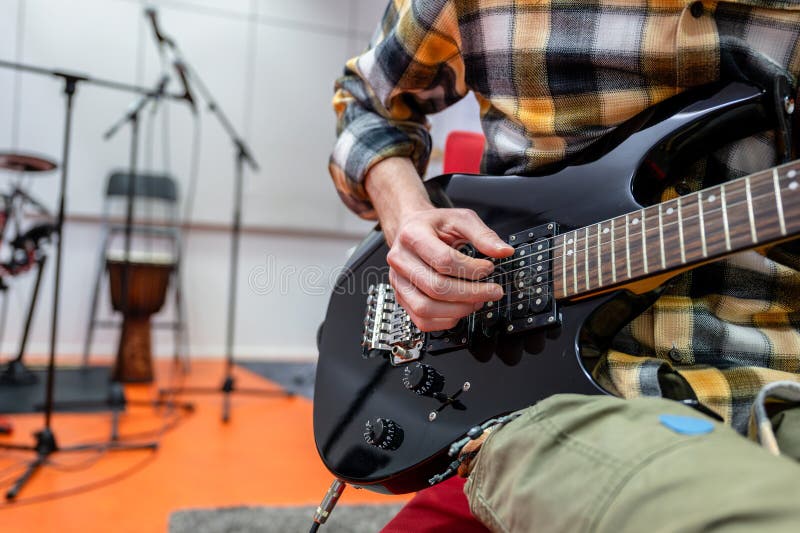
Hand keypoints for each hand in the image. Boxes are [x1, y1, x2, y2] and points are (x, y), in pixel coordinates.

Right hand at [365, 158, 513, 331]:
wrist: (410, 229)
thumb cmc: (435, 225)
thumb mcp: (461, 219)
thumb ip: (483, 234)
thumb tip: (504, 251)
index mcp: (413, 235)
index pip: (443, 260)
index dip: (471, 270)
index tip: (489, 269)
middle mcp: (400, 260)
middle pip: (436, 287)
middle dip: (471, 293)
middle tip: (493, 291)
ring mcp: (398, 281)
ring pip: (426, 308)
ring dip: (458, 310)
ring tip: (478, 301)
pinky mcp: (401, 297)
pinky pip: (421, 320)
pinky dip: (445, 321)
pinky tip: (460, 309)